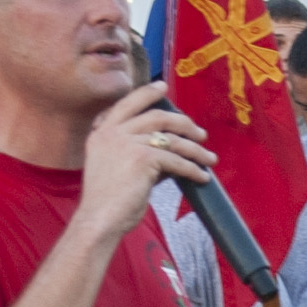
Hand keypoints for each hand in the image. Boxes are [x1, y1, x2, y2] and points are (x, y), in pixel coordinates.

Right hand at [80, 82, 215, 239]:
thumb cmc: (106, 203)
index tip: (162, 86)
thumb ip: (137, 155)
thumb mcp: (116, 169)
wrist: (97, 220)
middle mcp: (113, 133)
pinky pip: (176, 161)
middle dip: (183, 122)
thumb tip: (168, 153)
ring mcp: (128, 143)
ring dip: (195, 149)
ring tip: (209, 158)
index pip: (126, 104)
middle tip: (199, 133)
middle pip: (156, 116)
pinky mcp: (143, 158)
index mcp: (101, 133)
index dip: (146, 93)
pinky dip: (192, 169)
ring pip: (171, 139)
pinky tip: (202, 176)